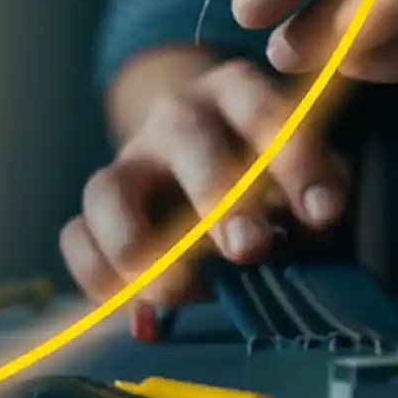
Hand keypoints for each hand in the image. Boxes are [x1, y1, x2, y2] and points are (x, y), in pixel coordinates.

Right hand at [60, 59, 347, 304]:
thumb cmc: (264, 175)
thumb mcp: (299, 174)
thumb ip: (309, 202)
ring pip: (107, 189)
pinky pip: (75, 236)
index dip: (294, 162)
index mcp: (236, 94)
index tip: (322, 215)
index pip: (263, 111)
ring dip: (137, 243)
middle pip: (185, 140)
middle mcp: (174, 117)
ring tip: (172, 290)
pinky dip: (98, 273)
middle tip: (248, 248)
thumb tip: (306, 234)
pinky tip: (133, 302)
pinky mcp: (98, 204)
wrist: (199, 152)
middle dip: (217, 197)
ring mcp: (127, 159)